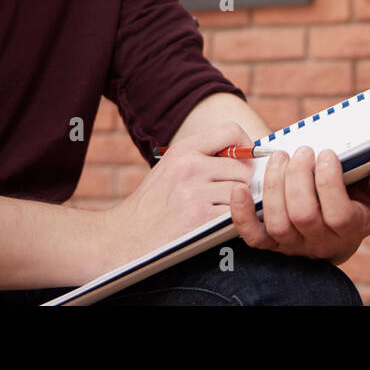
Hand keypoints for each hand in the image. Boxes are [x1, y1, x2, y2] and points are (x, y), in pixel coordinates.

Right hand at [103, 122, 253, 268]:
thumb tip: (246, 156)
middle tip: (227, 196)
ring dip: (236, 204)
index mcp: (183, 150)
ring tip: (215, 211)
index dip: (246, 147)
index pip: (231, 131)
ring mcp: (194, 192)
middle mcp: (189, 166)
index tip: (245, 162)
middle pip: (242, 167)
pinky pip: (234, 213)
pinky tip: (213, 224)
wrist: (122, 238)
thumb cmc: (151, 205)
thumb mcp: (170, 168)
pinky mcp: (199, 218)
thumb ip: (202, 157)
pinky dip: (230, 221)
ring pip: (241, 191)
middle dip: (241, 183)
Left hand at [229, 147, 369, 264]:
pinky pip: (253, 237)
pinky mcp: (271, 244)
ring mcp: (293, 245)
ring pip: (278, 221)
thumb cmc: (358, 205)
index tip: (326, 154)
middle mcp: (320, 242)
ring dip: (274, 185)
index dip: (329, 182)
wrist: (335, 233)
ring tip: (280, 156)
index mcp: (350, 229)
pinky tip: (240, 189)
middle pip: (303, 214)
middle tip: (302, 151)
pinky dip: (242, 214)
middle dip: (299, 177)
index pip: (338, 213)